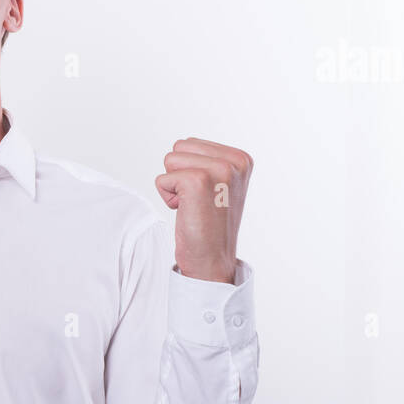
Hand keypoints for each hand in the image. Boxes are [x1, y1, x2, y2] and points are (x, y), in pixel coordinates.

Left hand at [155, 137, 252, 283]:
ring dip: (173, 185)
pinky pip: (162, 179)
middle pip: (180, 147)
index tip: (206, 194)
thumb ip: (209, 160)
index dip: (189, 170)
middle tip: (197, 201)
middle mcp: (234, 162)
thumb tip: (184, 144)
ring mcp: (218, 170)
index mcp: (242, 159)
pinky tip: (186, 212)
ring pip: (170, 160)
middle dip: (179, 174)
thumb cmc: (211, 224)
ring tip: (192, 205)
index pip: (191, 144)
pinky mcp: (197, 182)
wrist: (212, 259)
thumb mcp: (221, 185)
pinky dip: (167, 197)